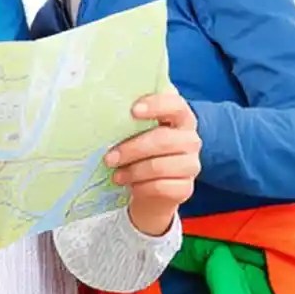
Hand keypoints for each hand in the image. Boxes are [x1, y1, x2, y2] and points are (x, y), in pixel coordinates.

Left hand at [106, 91, 201, 235]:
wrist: (149, 187)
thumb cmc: (138, 151)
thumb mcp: (134, 132)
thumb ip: (128, 120)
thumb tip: (103, 111)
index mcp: (180, 118)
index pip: (176, 105)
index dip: (156, 105)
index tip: (133, 110)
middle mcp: (190, 140)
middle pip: (163, 140)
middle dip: (132, 149)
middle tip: (109, 158)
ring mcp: (191, 165)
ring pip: (160, 167)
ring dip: (133, 171)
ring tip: (116, 176)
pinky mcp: (186, 188)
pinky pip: (162, 187)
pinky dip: (141, 188)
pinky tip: (131, 187)